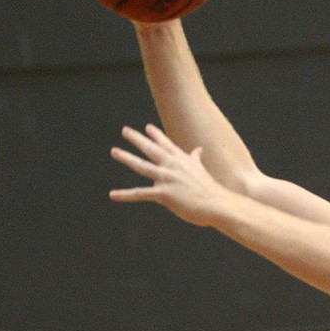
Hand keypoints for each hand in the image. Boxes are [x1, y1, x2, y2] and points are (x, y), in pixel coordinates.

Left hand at [109, 124, 227, 226]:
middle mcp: (173, 166)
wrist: (217, 203)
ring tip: (114, 151)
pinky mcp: (164, 193)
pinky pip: (140, 193)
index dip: (156, 134)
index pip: (166, 144)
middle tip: (125, 130)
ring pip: (142, 166)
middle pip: (151, 149)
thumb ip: (196, 159)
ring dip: (127, 158)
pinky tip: (112, 195)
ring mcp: (167, 178)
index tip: (147, 127)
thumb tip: (199, 149)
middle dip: (137, 139)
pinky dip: (125, 195)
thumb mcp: (202, 170)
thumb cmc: (210, 190)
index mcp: (182, 160)